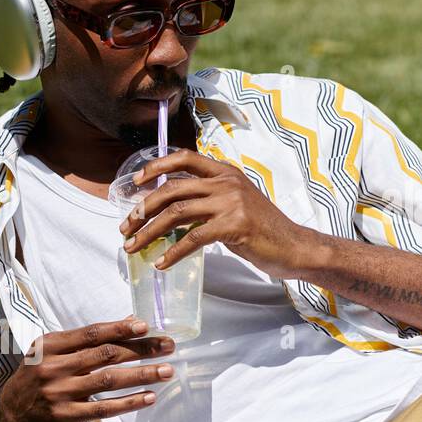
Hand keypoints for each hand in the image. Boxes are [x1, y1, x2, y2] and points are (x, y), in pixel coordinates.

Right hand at [0, 316, 175, 421]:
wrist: (11, 414)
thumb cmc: (37, 377)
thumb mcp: (52, 352)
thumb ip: (86, 339)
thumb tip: (128, 321)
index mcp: (51, 346)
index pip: (91, 333)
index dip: (120, 328)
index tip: (145, 326)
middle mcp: (55, 366)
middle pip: (105, 354)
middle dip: (140, 349)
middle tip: (167, 346)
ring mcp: (60, 392)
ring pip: (109, 380)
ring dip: (141, 374)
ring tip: (166, 371)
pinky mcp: (67, 415)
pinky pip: (104, 408)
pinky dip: (128, 402)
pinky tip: (148, 397)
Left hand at [118, 148, 317, 279]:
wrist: (294, 247)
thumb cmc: (262, 229)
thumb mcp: (235, 204)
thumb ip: (207, 200)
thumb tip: (170, 210)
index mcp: (225, 172)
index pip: (185, 158)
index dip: (157, 166)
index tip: (137, 180)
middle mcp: (226, 182)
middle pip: (173, 189)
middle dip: (143, 209)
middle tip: (126, 227)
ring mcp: (231, 202)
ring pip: (177, 213)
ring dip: (150, 232)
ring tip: (134, 247)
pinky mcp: (234, 226)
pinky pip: (193, 238)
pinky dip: (173, 252)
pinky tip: (162, 263)